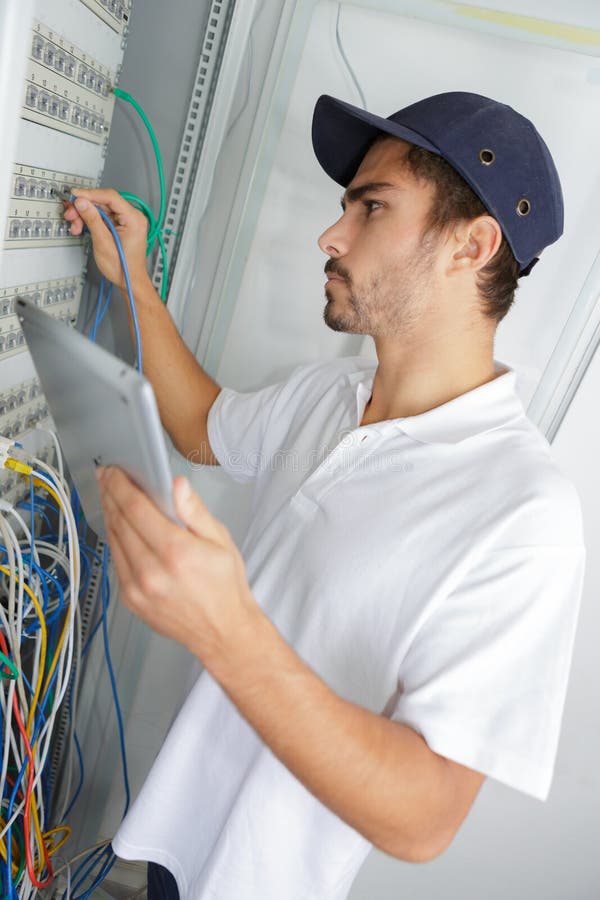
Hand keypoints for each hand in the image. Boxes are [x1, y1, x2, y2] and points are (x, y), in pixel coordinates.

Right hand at [63, 188, 149, 290]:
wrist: (129, 281)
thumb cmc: (122, 268)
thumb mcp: (103, 242)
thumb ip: (92, 220)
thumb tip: (82, 202)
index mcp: (134, 219)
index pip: (110, 197)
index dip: (90, 194)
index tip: (75, 196)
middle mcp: (133, 217)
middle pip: (104, 203)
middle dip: (84, 208)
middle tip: (71, 213)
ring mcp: (127, 221)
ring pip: (101, 210)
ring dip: (85, 215)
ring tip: (75, 225)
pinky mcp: (121, 226)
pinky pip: (103, 217)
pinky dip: (91, 221)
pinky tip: (82, 227)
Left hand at [96, 467, 258, 661]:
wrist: (222, 631)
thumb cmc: (224, 586)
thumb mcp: (221, 541)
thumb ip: (195, 511)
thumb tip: (178, 486)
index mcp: (177, 552)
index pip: (136, 508)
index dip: (121, 485)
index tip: (114, 472)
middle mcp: (152, 571)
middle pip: (119, 521)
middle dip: (110, 494)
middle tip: (107, 478)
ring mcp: (137, 588)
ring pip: (113, 540)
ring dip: (108, 514)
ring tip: (110, 497)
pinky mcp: (130, 600)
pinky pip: (116, 561)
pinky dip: (114, 539)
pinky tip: (118, 526)